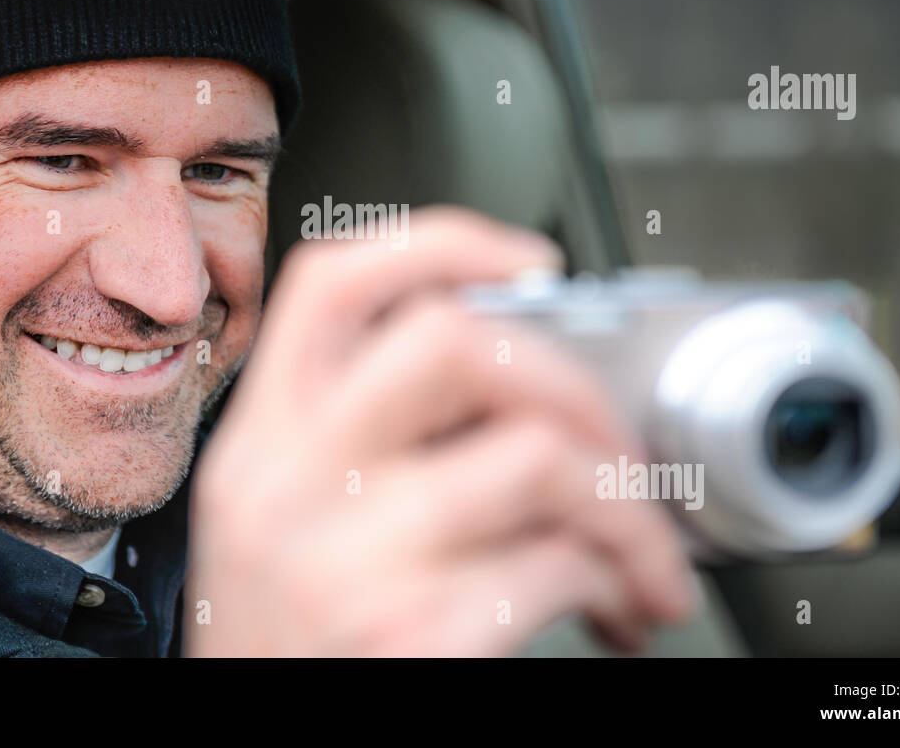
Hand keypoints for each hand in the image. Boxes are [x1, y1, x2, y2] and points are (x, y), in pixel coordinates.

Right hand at [182, 207, 697, 655]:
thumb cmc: (289, 656)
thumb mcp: (283, 528)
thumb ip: (361, 444)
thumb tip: (515, 386)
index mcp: (258, 447)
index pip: (329, 285)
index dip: (443, 244)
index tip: (531, 264)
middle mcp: (286, 489)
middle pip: (451, 340)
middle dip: (571, 380)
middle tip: (614, 442)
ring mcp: (344, 563)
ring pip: (538, 455)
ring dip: (629, 507)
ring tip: (640, 554)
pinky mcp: (411, 637)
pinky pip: (560, 565)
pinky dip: (617, 580)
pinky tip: (611, 609)